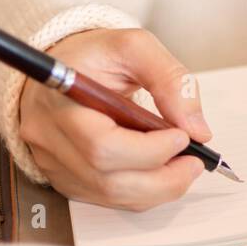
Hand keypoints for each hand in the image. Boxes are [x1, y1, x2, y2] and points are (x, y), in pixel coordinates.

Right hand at [18, 28, 210, 209]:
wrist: (62, 69)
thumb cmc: (93, 57)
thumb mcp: (134, 47)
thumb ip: (170, 80)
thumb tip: (197, 128)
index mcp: (59, 100)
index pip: (102, 145)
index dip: (149, 150)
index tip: (183, 137)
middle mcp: (49, 137)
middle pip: (107, 180)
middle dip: (162, 178)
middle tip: (194, 162)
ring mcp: (53, 163)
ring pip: (110, 196)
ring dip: (158, 189)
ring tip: (184, 168)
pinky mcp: (64, 178)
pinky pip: (108, 199)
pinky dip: (143, 192)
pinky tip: (161, 174)